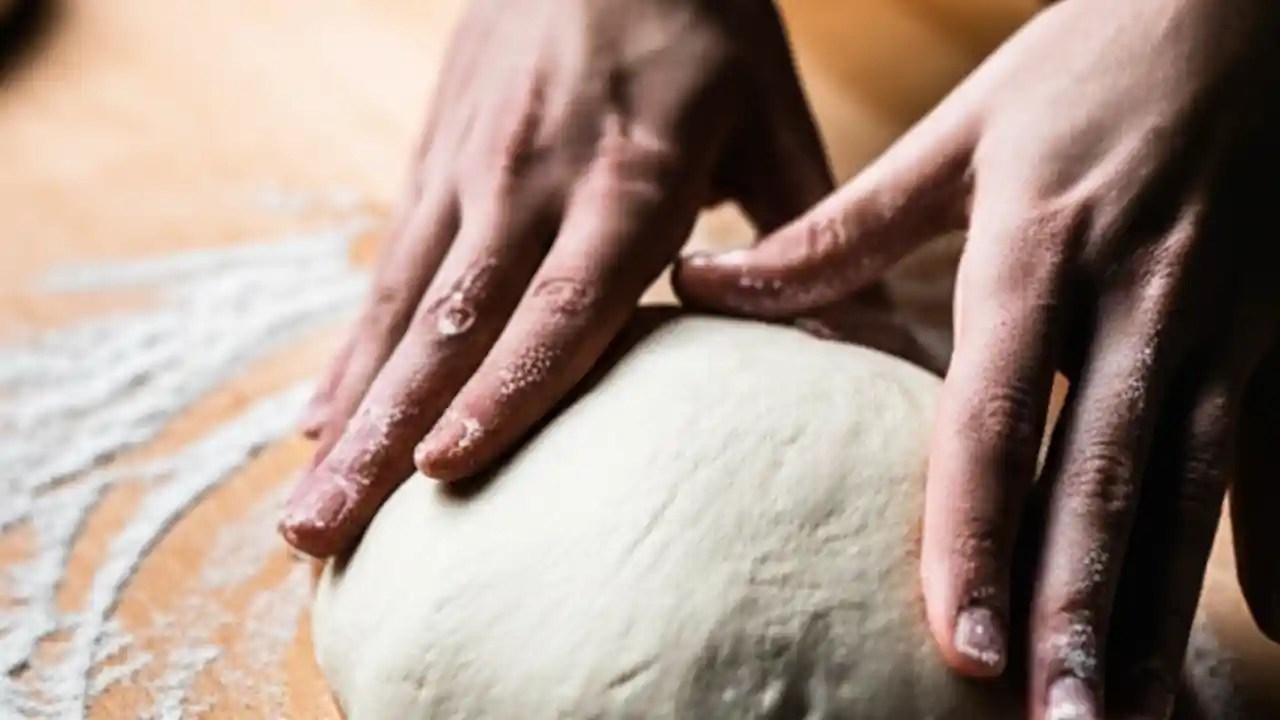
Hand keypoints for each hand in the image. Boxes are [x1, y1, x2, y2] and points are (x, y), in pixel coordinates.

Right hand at [280, 0, 832, 556]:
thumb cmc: (702, 26)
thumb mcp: (773, 119)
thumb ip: (816, 244)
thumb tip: (897, 357)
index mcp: (629, 175)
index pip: (561, 300)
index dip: (504, 386)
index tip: (445, 469)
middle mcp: (529, 180)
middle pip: (450, 325)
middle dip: (383, 437)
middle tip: (320, 535)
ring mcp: (467, 171)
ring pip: (399, 309)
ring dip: (350, 414)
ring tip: (304, 509)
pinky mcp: (431, 162)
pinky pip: (385, 272)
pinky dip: (350, 351)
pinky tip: (317, 418)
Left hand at [675, 0, 1279, 716]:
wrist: (1254, 1)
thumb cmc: (1089, 62)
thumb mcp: (959, 134)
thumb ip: (839, 229)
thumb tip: (706, 281)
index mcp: (1035, 254)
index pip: (995, 419)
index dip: (976, 535)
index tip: (960, 647)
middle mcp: (1135, 300)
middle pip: (1105, 477)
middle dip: (1083, 614)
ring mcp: (1227, 319)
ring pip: (1195, 485)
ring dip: (1165, 608)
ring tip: (1137, 717)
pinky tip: (1275, 635)